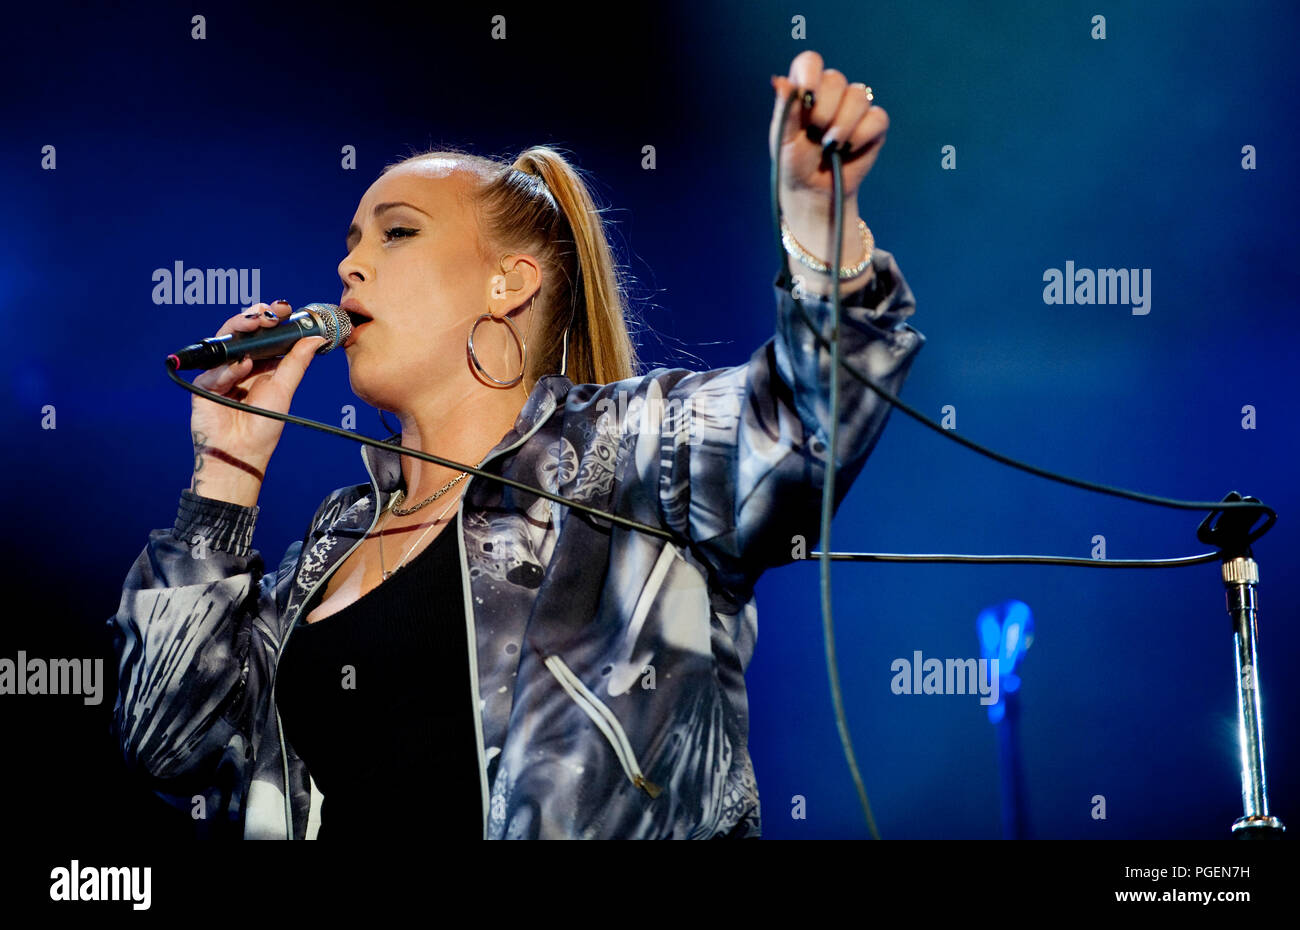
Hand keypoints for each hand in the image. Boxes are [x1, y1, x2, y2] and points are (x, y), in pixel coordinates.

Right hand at [188, 300, 326, 504]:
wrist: (242, 453)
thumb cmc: (264, 426)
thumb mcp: (284, 389)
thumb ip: (296, 362)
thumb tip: (315, 337)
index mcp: (260, 365)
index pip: (263, 334)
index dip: (272, 319)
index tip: (284, 308)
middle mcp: (239, 365)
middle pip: (241, 332)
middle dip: (254, 317)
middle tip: (269, 311)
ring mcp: (220, 373)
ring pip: (224, 342)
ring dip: (239, 328)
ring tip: (256, 324)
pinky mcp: (204, 385)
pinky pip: (215, 369)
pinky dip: (229, 368)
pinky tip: (242, 367)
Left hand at [769, 51, 888, 204]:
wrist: (813, 191)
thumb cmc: (794, 163)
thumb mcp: (784, 139)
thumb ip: (785, 110)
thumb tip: (780, 81)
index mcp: (805, 89)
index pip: (810, 61)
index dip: (811, 74)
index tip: (808, 98)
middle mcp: (831, 93)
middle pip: (836, 79)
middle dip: (824, 112)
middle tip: (814, 136)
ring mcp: (854, 107)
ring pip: (859, 96)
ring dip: (842, 126)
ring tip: (830, 147)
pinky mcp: (874, 124)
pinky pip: (877, 117)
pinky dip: (862, 136)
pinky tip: (848, 150)